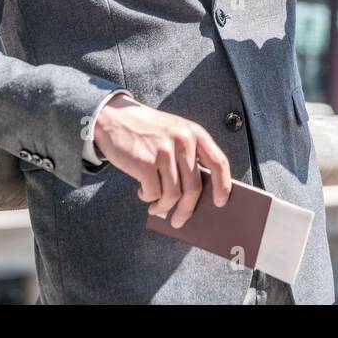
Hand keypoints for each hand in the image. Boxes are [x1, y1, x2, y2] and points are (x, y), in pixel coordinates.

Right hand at [94, 94, 232, 225]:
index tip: (221, 203)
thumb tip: (197, 197)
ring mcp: (164, 151)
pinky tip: (143, 193)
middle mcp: (183, 141)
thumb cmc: (148, 132)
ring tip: (156, 207)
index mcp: (195, 133)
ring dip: (163, 206)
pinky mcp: (144, 162)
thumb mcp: (175, 133)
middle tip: (179, 220)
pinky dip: (148, 198)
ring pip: (172, 194)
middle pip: (194, 187)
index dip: (223, 186)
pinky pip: (153, 193)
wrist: (114, 117)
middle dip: (187, 209)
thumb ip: (189, 156)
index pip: (219, 163)